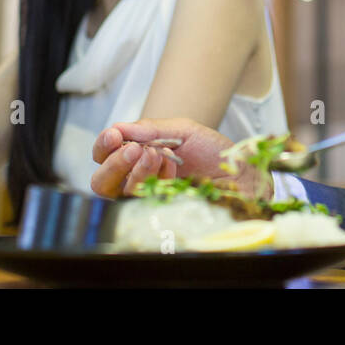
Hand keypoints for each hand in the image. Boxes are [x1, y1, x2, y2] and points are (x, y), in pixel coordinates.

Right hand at [90, 118, 272, 199]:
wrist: (242, 174)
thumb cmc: (212, 152)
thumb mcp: (181, 131)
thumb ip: (149, 129)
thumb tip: (118, 128)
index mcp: (136, 160)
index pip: (103, 159)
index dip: (103, 147)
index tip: (113, 135)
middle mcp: (136, 183)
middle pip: (102, 183)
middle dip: (114, 162)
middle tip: (135, 149)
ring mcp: (148, 202)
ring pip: (121, 195)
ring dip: (135, 171)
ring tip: (157, 155)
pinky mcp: (161, 216)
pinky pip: (144, 205)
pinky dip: (156, 181)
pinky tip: (172, 168)